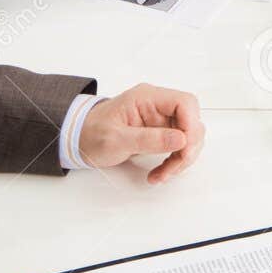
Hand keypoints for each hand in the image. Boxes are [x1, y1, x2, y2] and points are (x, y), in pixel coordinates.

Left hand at [78, 83, 206, 183]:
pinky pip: (179, 147)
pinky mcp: (161, 133)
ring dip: (181, 159)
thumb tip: (182, 139)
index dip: (191, 124)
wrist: (79, 139)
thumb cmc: (92, 133)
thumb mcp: (116, 139)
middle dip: (188, 148)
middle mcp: (158, 105)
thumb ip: (149, 139)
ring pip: (188, 137)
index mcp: (147, 98)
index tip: (185, 147)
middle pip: (191, 121)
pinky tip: (160, 173)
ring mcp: (161, 119)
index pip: (184, 103)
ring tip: (163, 174)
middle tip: (174, 167)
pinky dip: (174, 162)